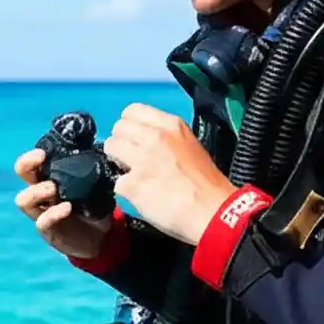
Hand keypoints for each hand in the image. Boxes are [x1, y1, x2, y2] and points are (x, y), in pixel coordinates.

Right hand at [13, 148, 114, 258]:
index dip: (31, 156)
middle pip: (21, 174)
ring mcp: (41, 212)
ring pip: (23, 200)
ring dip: (36, 191)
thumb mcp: (94, 185)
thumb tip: (102, 145)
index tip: (43, 152)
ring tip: (53, 189)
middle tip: (42, 160)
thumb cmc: (94, 206)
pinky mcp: (48, 231)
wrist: (100, 237)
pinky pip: (42, 222)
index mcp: (49, 178)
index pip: (32, 162)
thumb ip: (92, 169)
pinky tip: (67, 208)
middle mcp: (41, 193)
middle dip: (27, 164)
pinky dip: (52, 213)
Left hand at [103, 103, 236, 245]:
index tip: (135, 139)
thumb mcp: (189, 146)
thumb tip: (144, 143)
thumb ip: (166, 139)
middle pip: (118, 128)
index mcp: (171, 125)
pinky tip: (140, 196)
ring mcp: (141, 160)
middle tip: (131, 159)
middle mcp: (153, 137)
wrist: (213, 212)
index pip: (133, 110)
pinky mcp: (133, 184)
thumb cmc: (206, 183)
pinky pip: (116, 182)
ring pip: (110, 148)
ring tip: (133, 175)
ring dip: (118, 162)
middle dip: (121, 143)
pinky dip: (126, 190)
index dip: (130, 126)